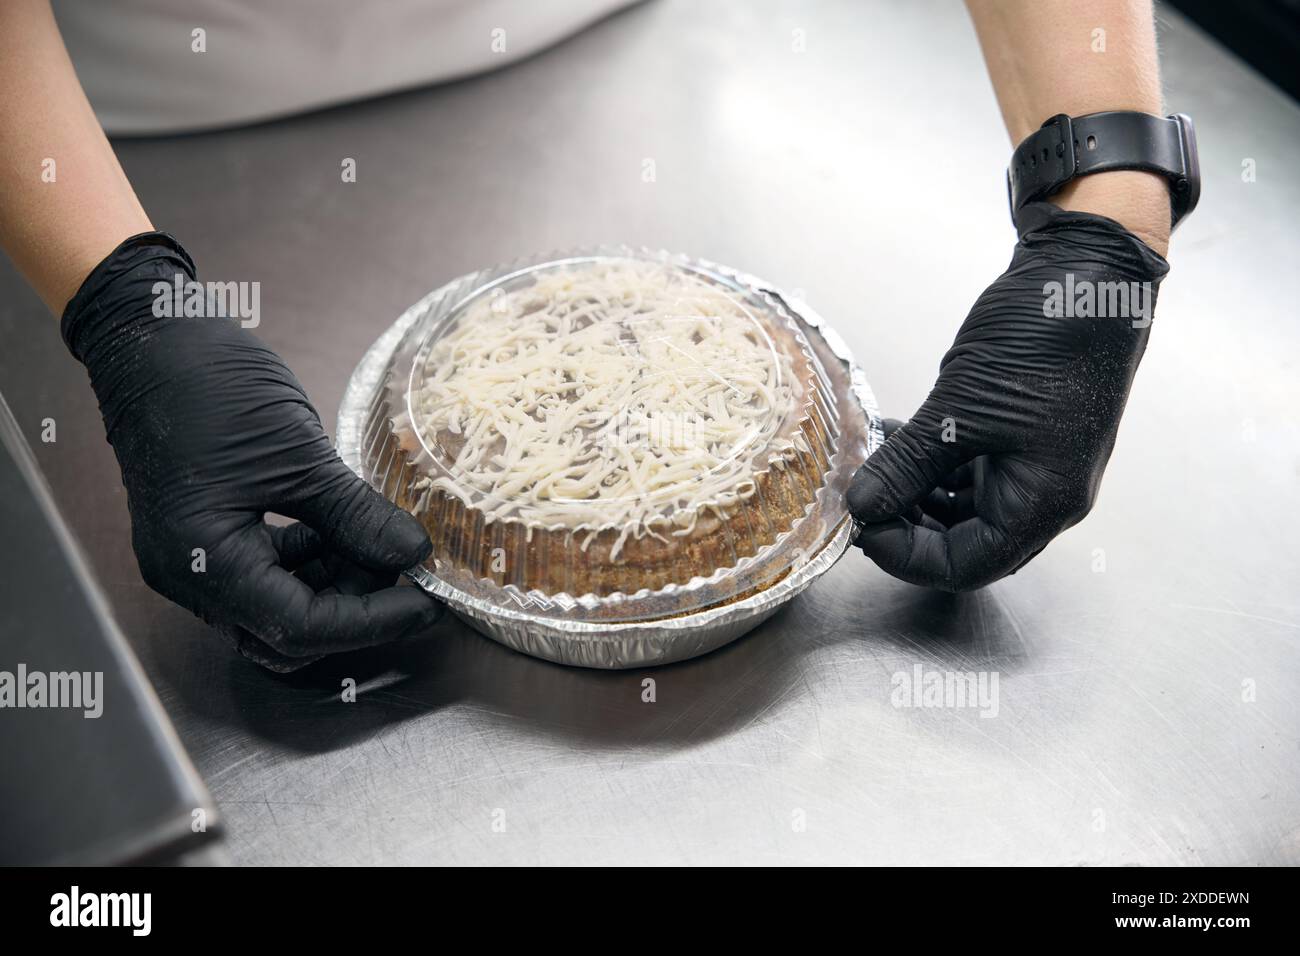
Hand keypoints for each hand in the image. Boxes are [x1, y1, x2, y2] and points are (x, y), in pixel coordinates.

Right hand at [62, 233, 442, 670]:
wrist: (155, 340)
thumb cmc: (212, 390)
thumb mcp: (300, 456)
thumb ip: (356, 515)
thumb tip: (414, 555)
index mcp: (202, 561)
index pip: (297, 627)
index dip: (370, 621)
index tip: (426, 604)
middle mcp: (190, 576)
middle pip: (285, 633)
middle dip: (354, 610)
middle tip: (410, 578)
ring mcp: (193, 559)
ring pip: (278, 608)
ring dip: (336, 587)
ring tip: (385, 547)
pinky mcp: (207, 537)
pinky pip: (266, 574)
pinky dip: (313, 563)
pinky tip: (350, 534)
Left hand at [848, 202, 1168, 590]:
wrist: (1088, 271)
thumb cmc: (1045, 339)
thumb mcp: (959, 408)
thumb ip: (907, 464)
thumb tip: (862, 505)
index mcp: (1043, 504)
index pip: (965, 566)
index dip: (905, 556)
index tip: (860, 526)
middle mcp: (1045, 496)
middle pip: (964, 544)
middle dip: (905, 526)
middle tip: (859, 498)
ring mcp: (1036, 466)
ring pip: (961, 508)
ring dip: (912, 494)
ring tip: (870, 464)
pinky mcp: (1022, 436)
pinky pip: (967, 470)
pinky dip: (927, 464)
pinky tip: (892, 439)